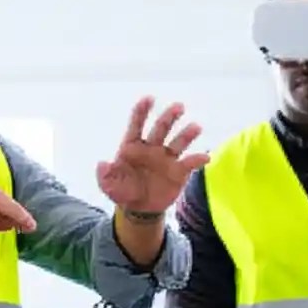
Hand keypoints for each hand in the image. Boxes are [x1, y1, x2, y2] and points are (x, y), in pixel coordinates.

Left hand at [97, 97, 209, 215]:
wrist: (140, 208)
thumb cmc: (122, 191)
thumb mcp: (108, 185)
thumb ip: (104, 175)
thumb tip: (103, 163)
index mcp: (133, 146)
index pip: (137, 124)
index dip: (142, 111)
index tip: (149, 99)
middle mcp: (151, 148)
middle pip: (161, 128)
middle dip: (169, 117)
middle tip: (179, 107)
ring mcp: (166, 158)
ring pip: (178, 142)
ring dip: (187, 134)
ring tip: (196, 127)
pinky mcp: (179, 171)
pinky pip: (190, 162)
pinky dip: (198, 159)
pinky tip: (205, 157)